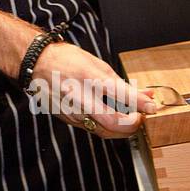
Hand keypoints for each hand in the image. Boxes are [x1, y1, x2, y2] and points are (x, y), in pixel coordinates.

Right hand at [27, 42, 159, 138]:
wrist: (36, 63)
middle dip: (132, 124)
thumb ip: (121, 84)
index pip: (122, 95)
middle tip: (140, 117)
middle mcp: (81, 97)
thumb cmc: (67, 59)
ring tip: (129, 119)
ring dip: (121, 129)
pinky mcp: (67, 119)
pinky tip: (111, 118)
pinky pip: (92, 128)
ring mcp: (73, 111)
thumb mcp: (97, 64)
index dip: (142, 104)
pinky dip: (106, 127)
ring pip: (104, 131)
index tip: (153, 108)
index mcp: (90, 77)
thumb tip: (145, 95)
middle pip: (114, 122)